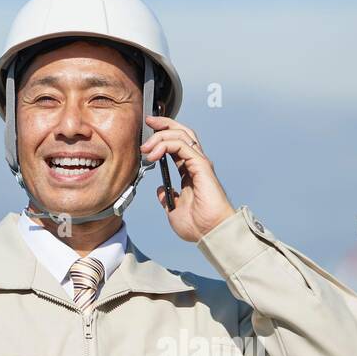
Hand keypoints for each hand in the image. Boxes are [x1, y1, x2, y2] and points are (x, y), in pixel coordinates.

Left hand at [140, 115, 235, 241]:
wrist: (210, 233)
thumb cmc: (198, 225)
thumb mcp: (173, 209)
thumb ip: (167, 197)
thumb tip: (160, 189)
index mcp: (189, 172)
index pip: (177, 145)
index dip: (163, 134)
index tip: (147, 131)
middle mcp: (196, 164)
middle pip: (181, 133)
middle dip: (164, 124)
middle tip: (148, 121)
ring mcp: (199, 164)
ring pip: (181, 136)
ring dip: (160, 137)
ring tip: (146, 148)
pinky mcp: (201, 166)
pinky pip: (182, 146)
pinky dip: (166, 145)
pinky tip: (154, 154)